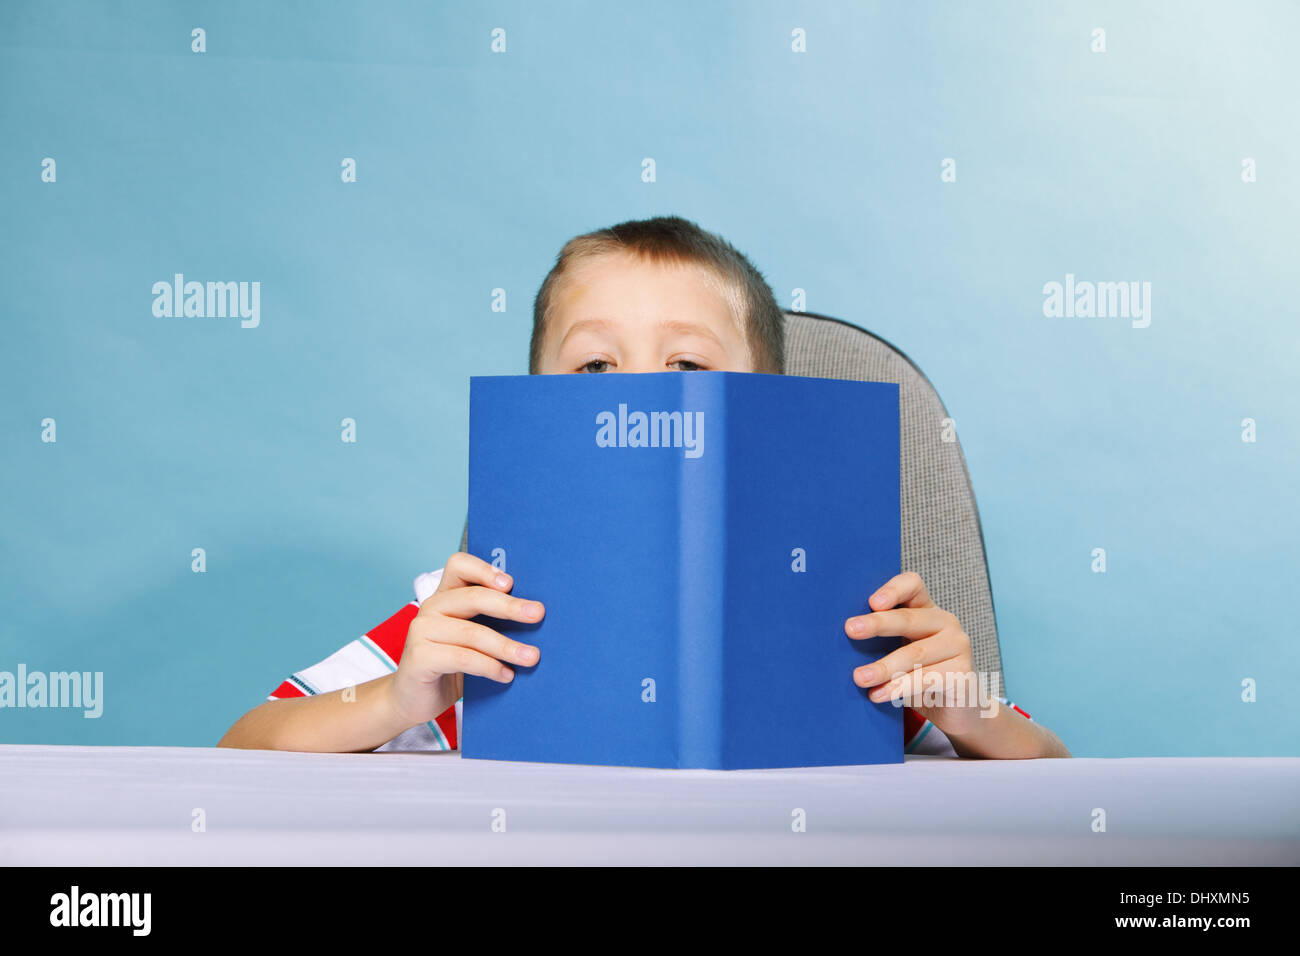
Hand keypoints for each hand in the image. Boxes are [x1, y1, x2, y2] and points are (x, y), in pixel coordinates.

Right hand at [386, 552, 543, 727]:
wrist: (412, 699)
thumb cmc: (449, 666)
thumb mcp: (471, 640)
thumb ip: (490, 623)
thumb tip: (534, 617)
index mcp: (445, 596)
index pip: (459, 565)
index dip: (484, 569)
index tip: (511, 583)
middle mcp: (430, 607)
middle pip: (473, 597)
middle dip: (509, 606)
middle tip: (537, 614)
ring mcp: (421, 631)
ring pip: (472, 633)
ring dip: (506, 646)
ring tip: (531, 657)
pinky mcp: (419, 657)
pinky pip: (462, 658)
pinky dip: (489, 667)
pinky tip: (506, 676)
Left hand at [844, 571, 987, 739]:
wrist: (954, 709)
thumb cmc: (918, 674)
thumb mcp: (900, 651)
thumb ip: (881, 640)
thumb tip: (841, 637)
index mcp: (927, 609)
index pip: (913, 585)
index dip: (893, 589)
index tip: (872, 602)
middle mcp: (946, 622)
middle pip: (909, 618)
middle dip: (877, 624)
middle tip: (851, 629)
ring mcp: (958, 646)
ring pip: (915, 654)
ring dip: (883, 667)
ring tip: (859, 678)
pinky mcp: (963, 673)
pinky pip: (926, 679)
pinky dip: (898, 688)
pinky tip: (878, 695)